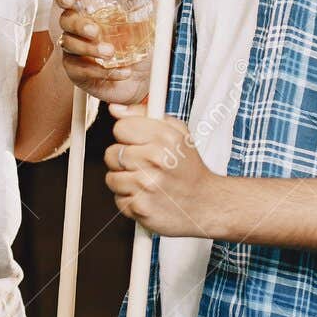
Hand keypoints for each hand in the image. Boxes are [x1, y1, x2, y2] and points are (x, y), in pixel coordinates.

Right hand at [54, 0, 158, 106]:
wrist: (145, 77)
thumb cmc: (141, 43)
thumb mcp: (151, 15)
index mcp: (91, 10)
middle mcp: (79, 28)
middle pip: (65, 20)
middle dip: (78, 24)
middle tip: (96, 31)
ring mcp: (76, 50)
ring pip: (69, 44)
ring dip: (90, 49)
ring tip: (111, 53)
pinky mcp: (77, 71)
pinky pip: (80, 70)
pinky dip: (101, 71)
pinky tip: (122, 71)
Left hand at [103, 104, 221, 237]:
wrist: (205, 204)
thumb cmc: (189, 168)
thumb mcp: (177, 133)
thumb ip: (144, 115)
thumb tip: (114, 109)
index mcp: (165, 138)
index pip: (120, 128)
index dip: (128, 136)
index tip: (139, 144)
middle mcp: (156, 159)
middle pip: (111, 153)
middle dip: (123, 160)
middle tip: (144, 166)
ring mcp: (147, 184)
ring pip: (111, 178)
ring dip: (124, 181)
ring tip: (146, 182)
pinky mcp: (141, 207)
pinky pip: (118, 200)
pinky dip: (130, 200)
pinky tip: (147, 197)